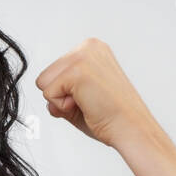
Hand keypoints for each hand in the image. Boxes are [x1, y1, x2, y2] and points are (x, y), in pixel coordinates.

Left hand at [35, 38, 155, 148]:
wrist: (131, 128)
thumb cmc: (113, 117)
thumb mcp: (82, 99)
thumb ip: (62, 95)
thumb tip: (49, 101)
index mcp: (92, 49)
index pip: (55, 71)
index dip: (67, 93)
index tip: (92, 97)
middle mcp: (88, 46)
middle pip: (46, 76)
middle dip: (62, 96)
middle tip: (90, 102)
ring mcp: (82, 56)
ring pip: (44, 83)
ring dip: (62, 101)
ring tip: (89, 102)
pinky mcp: (76, 71)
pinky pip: (48, 94)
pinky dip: (64, 107)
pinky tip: (87, 105)